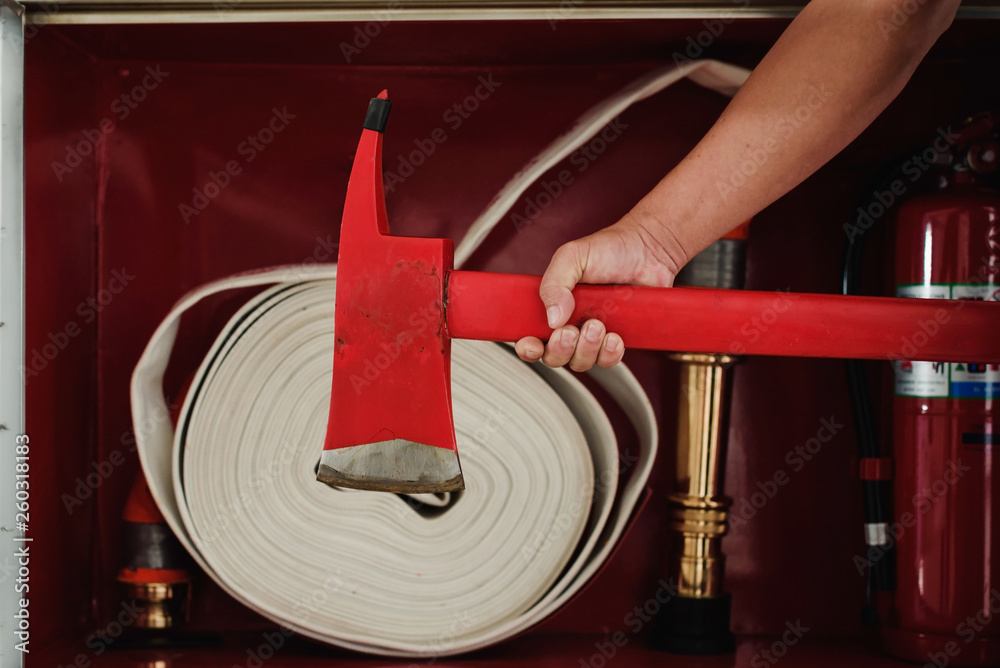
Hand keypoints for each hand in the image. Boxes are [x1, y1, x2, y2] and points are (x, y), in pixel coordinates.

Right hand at [514, 211, 685, 369]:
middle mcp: (570, 322)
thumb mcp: (572, 257)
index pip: (531, 336)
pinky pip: (608, 361)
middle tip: (570, 330)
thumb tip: (552, 318)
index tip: (532, 343)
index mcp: (553, 304)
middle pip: (553, 356)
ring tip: (598, 324)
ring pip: (580, 361)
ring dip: (586, 348)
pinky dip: (609, 353)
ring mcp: (594, 334)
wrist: (650, 250)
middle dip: (559, 349)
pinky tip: (615, 336)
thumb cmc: (610, 249)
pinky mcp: (617, 340)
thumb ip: (553, 284)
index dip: (528, 347)